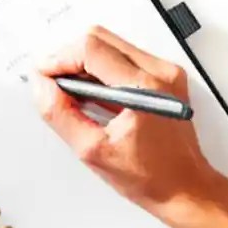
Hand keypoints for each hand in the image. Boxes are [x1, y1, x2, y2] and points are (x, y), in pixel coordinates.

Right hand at [31, 26, 227, 221]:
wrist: (186, 187)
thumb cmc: (151, 177)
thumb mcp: (93, 151)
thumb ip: (61, 115)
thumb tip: (42, 87)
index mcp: (145, 87)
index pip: (92, 49)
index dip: (60, 58)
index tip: (44, 74)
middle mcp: (160, 72)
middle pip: (101, 39)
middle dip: (70, 58)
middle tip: (54, 83)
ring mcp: (165, 72)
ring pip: (112, 45)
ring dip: (85, 64)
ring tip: (73, 94)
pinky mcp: (165, 77)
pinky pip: (125, 58)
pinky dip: (102, 71)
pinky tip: (94, 96)